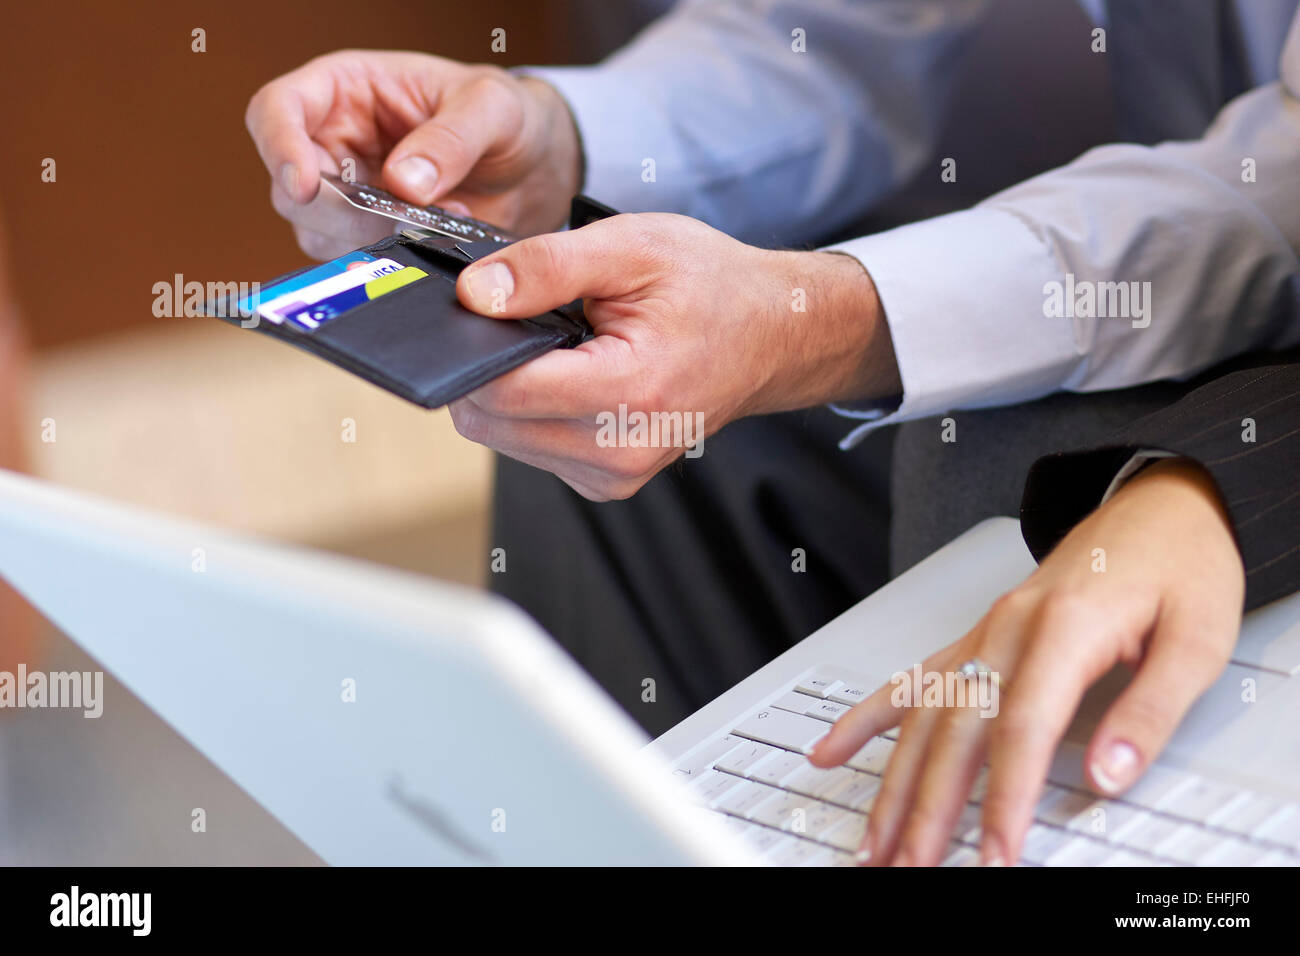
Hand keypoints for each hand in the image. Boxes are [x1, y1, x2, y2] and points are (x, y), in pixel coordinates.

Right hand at [245, 50, 581, 258]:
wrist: (535, 166)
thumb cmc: (506, 116)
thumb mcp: (492, 108)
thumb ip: (450, 139)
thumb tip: (403, 183)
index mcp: (345, 90)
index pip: (277, 109)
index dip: (279, 146)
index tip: (306, 185)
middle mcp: (334, 142)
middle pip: (290, 187)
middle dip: (338, 210)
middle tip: (398, 216)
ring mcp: (350, 195)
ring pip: (317, 232)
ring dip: (370, 239)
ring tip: (438, 218)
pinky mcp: (372, 238)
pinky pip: (356, 260)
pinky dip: (391, 259)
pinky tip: (438, 236)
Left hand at [449, 212, 900, 499]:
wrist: (774, 336)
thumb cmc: (714, 288)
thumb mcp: (631, 246)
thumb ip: (546, 267)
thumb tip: (474, 294)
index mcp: (629, 391)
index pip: (504, 390)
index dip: (472, 345)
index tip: (477, 306)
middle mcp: (619, 451)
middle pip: (492, 421)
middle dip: (486, 367)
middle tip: (522, 319)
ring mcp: (614, 476)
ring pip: (504, 439)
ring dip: (509, 391)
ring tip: (561, 347)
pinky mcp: (606, 483)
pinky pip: (532, 449)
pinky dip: (533, 411)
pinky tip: (572, 376)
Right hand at [809, 457, 1244, 865]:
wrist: (1157, 506)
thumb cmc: (1181, 566)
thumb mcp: (1199, 639)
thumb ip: (1150, 711)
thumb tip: (1107, 776)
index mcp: (1065, 626)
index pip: (1022, 727)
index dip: (1005, 798)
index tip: (997, 855)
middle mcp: (1009, 629)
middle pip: (955, 729)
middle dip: (929, 807)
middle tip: (910, 866)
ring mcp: (985, 632)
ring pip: (922, 713)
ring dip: (893, 782)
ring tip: (874, 842)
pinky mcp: (976, 638)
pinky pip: (910, 680)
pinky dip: (865, 719)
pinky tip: (832, 752)